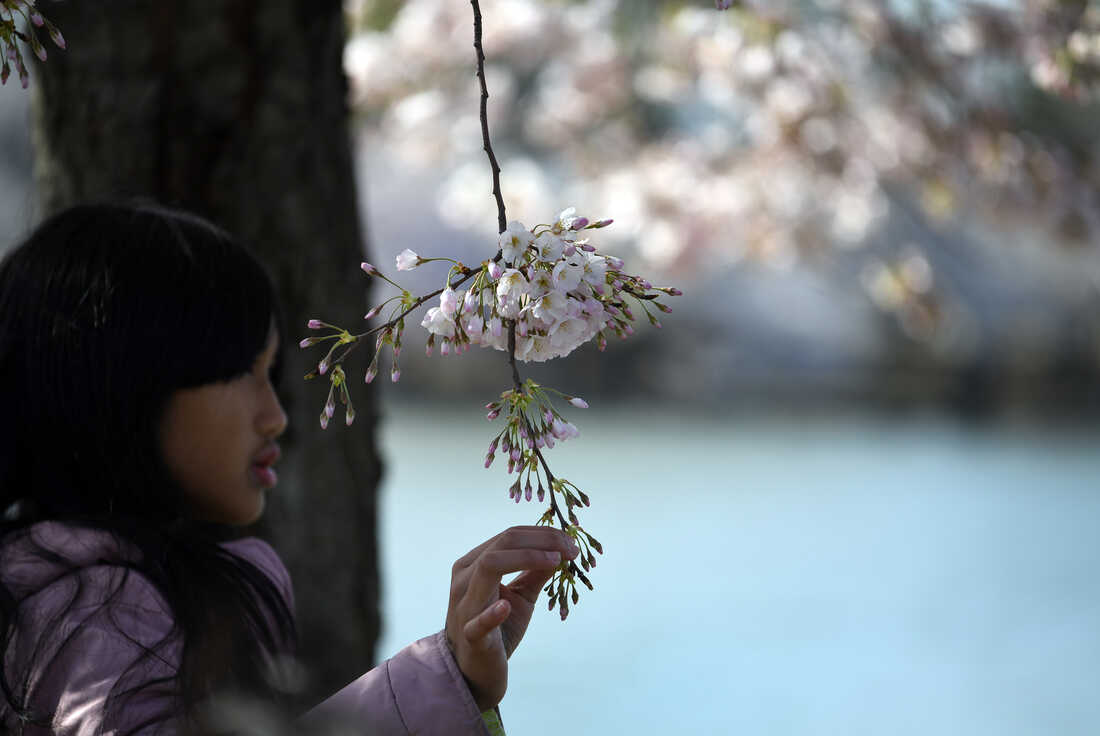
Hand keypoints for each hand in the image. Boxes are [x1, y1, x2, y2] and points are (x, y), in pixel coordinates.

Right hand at [444, 525, 578, 711]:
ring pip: (489, 567)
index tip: (571, 542)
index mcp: (474, 564)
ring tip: (555, 561)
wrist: (476, 670)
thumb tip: (561, 549)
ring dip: (526, 558)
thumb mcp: (522, 596)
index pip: (509, 536)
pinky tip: (506, 606)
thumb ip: (536, 573)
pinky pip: (478, 622)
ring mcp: (464, 605)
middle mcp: (464, 578)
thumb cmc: (499, 628)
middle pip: (502, 544)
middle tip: (571, 549)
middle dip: (541, 541)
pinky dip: (492, 613)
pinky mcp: (470, 636)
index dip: (543, 534)